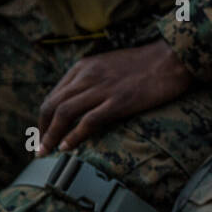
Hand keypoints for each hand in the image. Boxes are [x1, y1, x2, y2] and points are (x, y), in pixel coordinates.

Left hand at [35, 39, 191, 155]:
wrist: (172, 58)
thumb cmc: (145, 65)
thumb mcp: (110, 65)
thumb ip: (92, 80)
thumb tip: (82, 101)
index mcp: (84, 67)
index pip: (53, 95)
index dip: (44, 118)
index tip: (43, 134)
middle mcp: (88, 76)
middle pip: (52, 105)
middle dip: (42, 130)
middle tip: (40, 149)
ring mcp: (103, 88)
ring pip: (65, 113)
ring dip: (52, 136)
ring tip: (46, 152)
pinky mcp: (119, 101)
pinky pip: (89, 120)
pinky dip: (74, 135)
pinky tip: (68, 148)